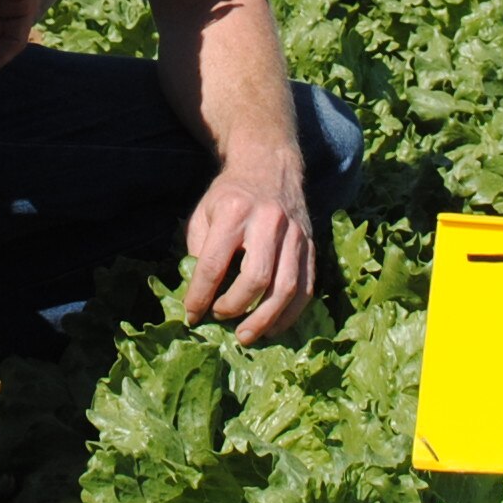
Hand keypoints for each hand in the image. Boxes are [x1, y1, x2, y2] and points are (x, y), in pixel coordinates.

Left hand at [179, 142, 314, 344]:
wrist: (269, 166)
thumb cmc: (229, 195)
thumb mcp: (203, 213)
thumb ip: (199, 251)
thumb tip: (198, 295)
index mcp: (233, 211)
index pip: (214, 264)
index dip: (200, 295)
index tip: (191, 315)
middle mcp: (268, 221)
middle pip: (256, 278)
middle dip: (235, 307)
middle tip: (220, 318)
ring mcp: (295, 234)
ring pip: (286, 287)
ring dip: (265, 319)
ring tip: (246, 336)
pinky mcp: (311, 244)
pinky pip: (306, 287)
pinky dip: (291, 313)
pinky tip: (273, 327)